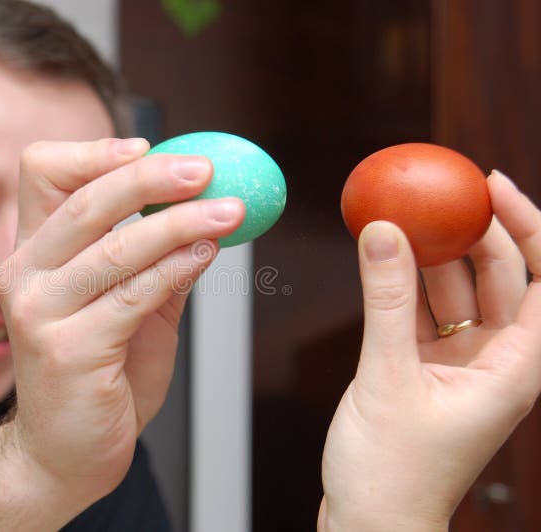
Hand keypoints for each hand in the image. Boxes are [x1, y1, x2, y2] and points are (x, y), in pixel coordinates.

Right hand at [0, 138, 244, 510]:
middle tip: (204, 170)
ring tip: (229, 212)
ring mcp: (40, 312)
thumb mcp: (127, 305)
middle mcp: (24, 275)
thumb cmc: (96, 376)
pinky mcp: (68, 350)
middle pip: (85, 200)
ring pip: (116, 247)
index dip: (96, 151)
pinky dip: (176, 267)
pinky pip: (133, 294)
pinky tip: (208, 253)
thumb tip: (204, 209)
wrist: (65, 452)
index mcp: (32, 253)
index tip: (148, 147)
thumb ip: (154, 258)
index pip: (43, 172)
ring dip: (181, 223)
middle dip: (151, 177)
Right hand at [319, 170, 540, 530]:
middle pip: (500, 277)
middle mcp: (496, 362)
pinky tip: (381, 257)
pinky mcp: (423, 367)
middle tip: (439, 192)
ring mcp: (459, 363)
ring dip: (430, 254)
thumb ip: (385, 301)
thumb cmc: (393, 473)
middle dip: (474, 231)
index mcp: (515, 369)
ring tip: (400, 216)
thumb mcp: (387, 377)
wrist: (370, 522)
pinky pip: (419, 311)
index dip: (528, 227)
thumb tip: (382, 232)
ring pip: (455, 291)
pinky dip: (401, 283)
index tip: (490, 186)